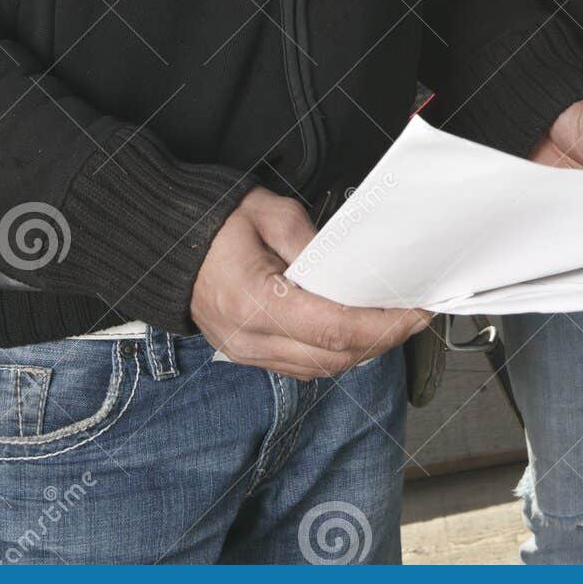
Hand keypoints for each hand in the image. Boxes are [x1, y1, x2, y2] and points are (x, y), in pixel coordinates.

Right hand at [190, 185, 430, 378]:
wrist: (167, 243)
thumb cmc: (215, 224)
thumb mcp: (269, 213)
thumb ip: (312, 242)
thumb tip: (350, 267)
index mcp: (255, 302)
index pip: (334, 329)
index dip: (383, 325)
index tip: (415, 312)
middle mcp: (250, 339)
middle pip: (333, 358)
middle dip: (382, 340)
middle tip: (414, 316)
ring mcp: (246, 353)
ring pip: (320, 370)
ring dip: (361, 351)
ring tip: (391, 323)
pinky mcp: (247, 355)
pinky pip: (301, 367)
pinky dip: (334, 354)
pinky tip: (354, 332)